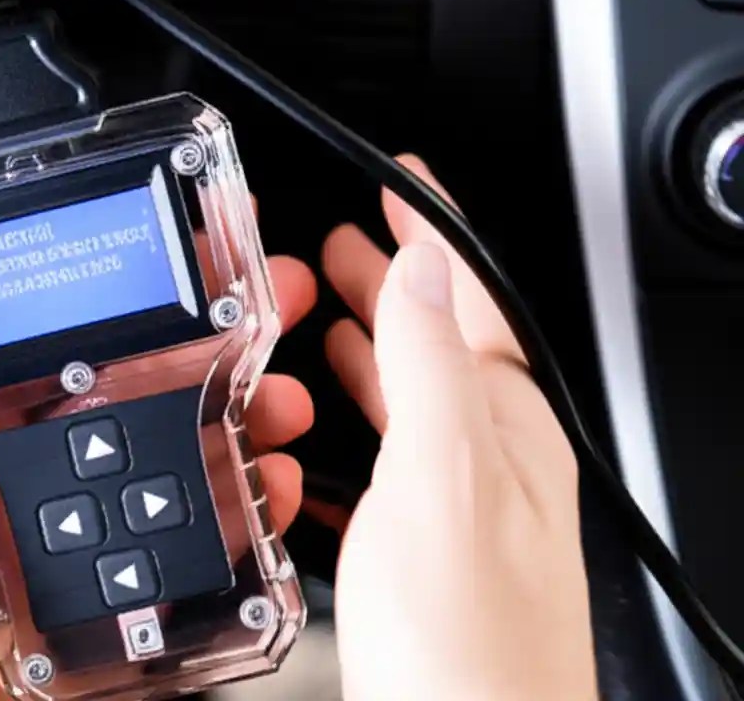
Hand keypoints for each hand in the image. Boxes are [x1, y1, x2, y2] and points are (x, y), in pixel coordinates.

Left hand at [0, 234, 317, 699]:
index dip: (117, 311)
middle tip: (261, 334)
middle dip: (202, 366)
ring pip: (161, 471)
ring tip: (274, 413)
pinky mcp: (97, 604)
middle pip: (124, 408)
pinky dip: (225, 520)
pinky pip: (173, 551)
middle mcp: (14, 488)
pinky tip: (257, 499)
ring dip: (229, 435)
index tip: (174, 272)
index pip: (48, 356)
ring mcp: (60, 546)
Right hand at [321, 155, 596, 699]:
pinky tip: (325, 440)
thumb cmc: (468, 648)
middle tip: (342, 242)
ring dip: (369, 350)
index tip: (398, 180)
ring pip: (411, 403)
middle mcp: (491, 463)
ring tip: (329, 316)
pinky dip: (353, 433)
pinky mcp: (424, 558)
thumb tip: (421, 264)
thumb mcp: (444, 478)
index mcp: (503, 428)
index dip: (432, 231)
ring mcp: (459, 512)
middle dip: (390, 284)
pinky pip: (386, 466)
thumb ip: (434, 364)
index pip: (471, 297)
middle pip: (437, 343)